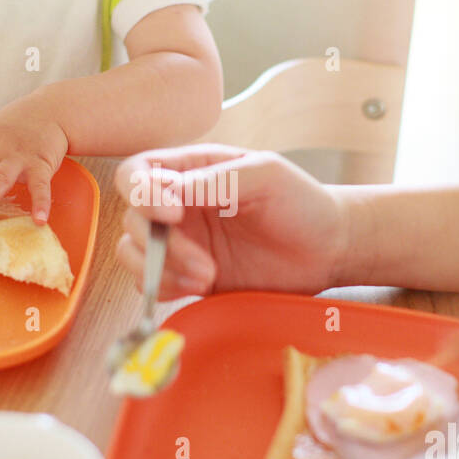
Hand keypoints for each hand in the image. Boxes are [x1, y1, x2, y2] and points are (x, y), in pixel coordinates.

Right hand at [114, 145, 349, 299]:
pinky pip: (153, 283)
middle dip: (160, 246)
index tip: (173, 215)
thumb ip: (218, 180)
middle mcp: (178, 205)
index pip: (136, 173)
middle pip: (130, 219)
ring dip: (160, 270)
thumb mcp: (266, 176)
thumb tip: (171, 193)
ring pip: (132, 254)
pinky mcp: (188, 275)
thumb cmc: (302, 202)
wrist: (329, 250)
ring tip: (207, 279)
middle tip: (205, 265)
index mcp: (192, 170)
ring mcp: (182, 242)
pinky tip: (202, 288)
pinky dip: (166, 288)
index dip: (140, 194)